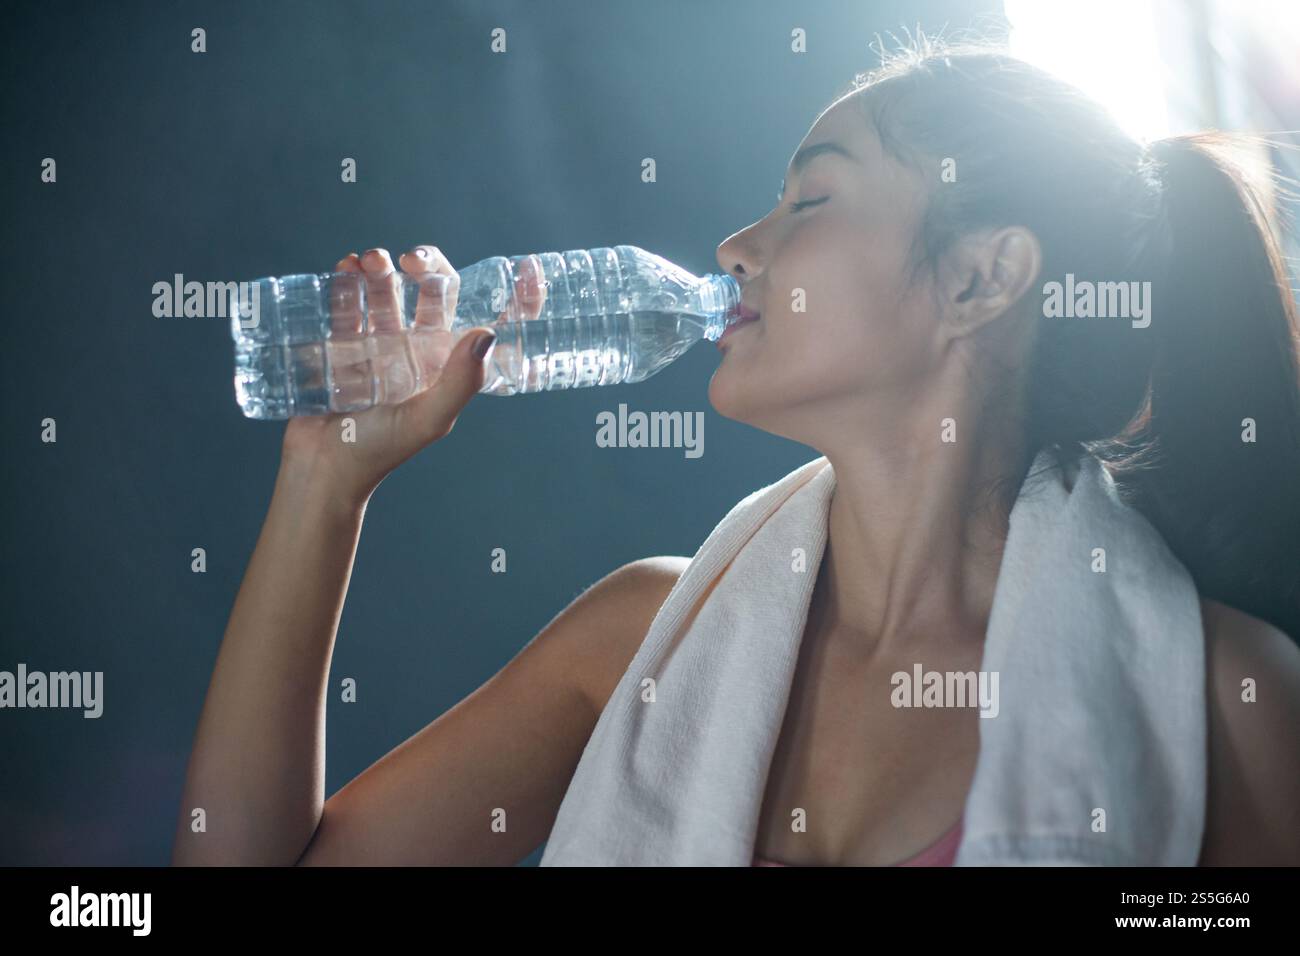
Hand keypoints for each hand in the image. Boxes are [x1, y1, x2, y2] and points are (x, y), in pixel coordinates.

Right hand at [279, 245, 545, 506]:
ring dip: (381, 270)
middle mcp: (419, 351)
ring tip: (369, 262)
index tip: (526, 269)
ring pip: (388, 291)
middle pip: (434, 292)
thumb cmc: (378, 450)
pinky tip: (346, 267)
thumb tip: (486, 333)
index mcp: (449, 366)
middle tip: (409, 260)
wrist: (321, 469)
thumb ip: (462, 382)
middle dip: (426, 266)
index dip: (516, 300)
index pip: (492, 325)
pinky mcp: (343, 344)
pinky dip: (348, 280)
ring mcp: (380, 345)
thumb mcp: (430, 418)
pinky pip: (348, 302)